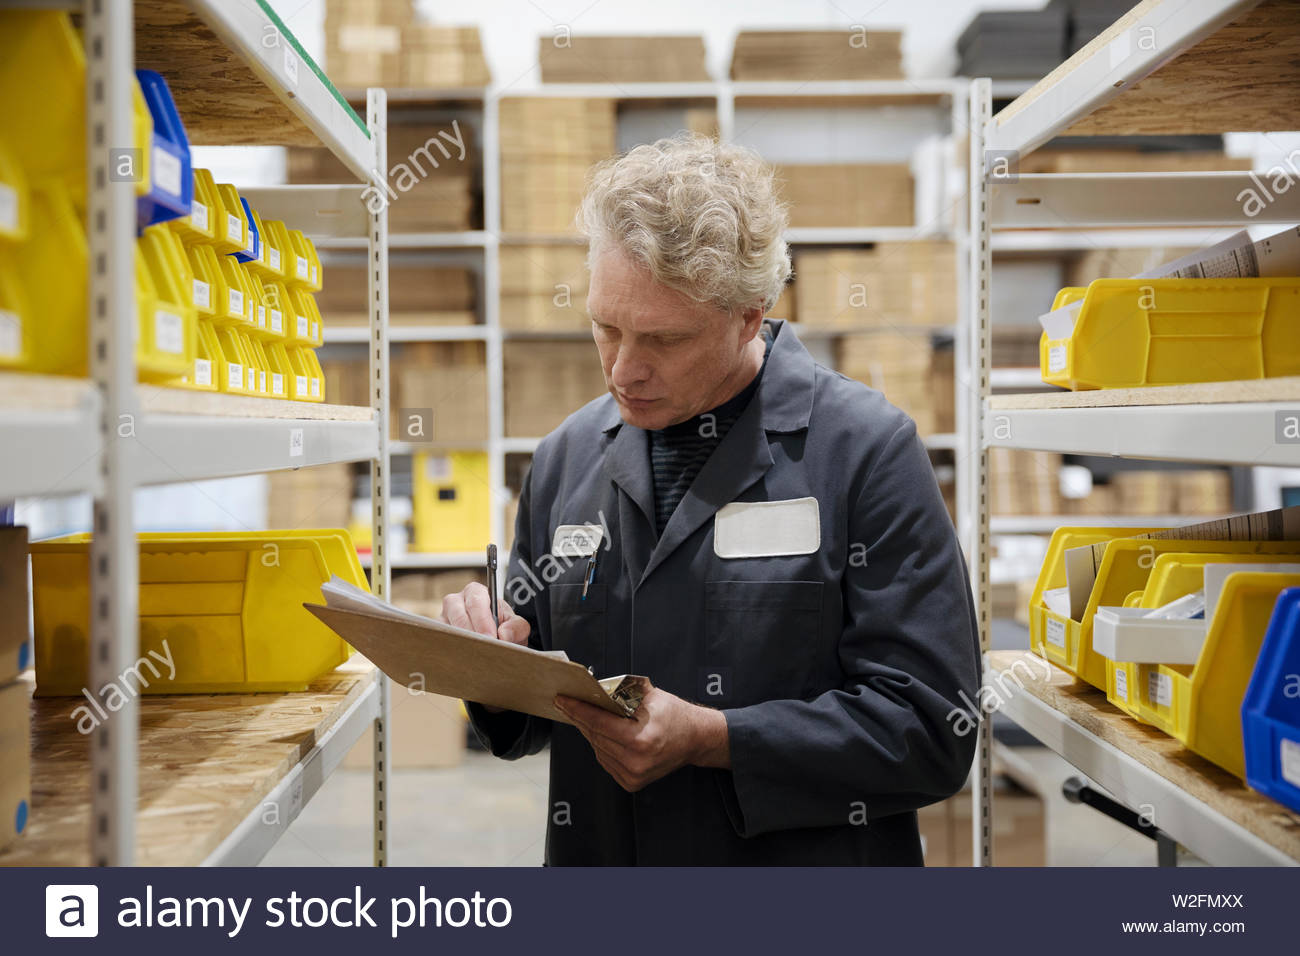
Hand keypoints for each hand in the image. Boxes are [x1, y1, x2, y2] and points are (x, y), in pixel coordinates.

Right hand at [441, 582, 529, 712]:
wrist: (494, 641)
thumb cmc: (502, 628)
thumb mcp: (515, 626)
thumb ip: (517, 627)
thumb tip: (504, 634)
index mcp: (476, 593)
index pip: (476, 600)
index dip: (482, 619)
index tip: (491, 637)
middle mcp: (456, 602)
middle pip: (457, 613)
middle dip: (471, 633)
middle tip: (482, 650)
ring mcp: (442, 619)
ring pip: (445, 629)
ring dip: (459, 644)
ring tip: (473, 659)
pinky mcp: (436, 635)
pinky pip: (438, 642)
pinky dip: (450, 653)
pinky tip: (461, 664)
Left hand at [554, 682, 730, 791]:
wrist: (696, 739)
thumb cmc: (676, 715)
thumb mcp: (652, 695)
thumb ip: (624, 691)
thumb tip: (597, 686)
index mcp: (641, 739)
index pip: (599, 723)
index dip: (578, 710)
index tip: (563, 700)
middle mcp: (636, 761)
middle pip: (595, 737)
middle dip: (580, 719)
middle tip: (567, 704)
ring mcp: (633, 775)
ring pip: (598, 750)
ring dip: (590, 733)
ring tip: (586, 716)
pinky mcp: (632, 782)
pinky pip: (606, 761)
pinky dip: (601, 746)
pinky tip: (603, 734)